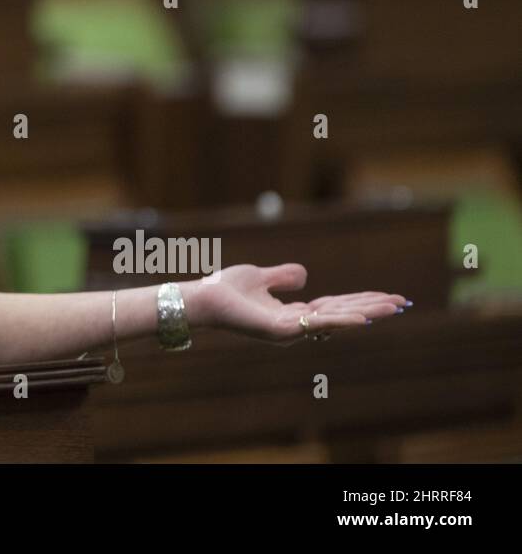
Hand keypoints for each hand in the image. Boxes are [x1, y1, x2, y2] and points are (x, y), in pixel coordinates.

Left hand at [184, 263, 408, 345]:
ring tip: (394, 308)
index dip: (361, 302)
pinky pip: (316, 325)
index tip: (388, 297)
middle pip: (342, 314)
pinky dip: (341, 320)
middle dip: (372, 308)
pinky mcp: (281, 331)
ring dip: (366, 313)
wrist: (202, 298)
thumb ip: (283, 277)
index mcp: (294, 314)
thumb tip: (305, 274)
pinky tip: (362, 317)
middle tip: (403, 303)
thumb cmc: (225, 290)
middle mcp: (297, 325)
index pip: (335, 307)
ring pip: (336, 320)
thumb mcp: (261, 277)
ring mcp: (291, 330)